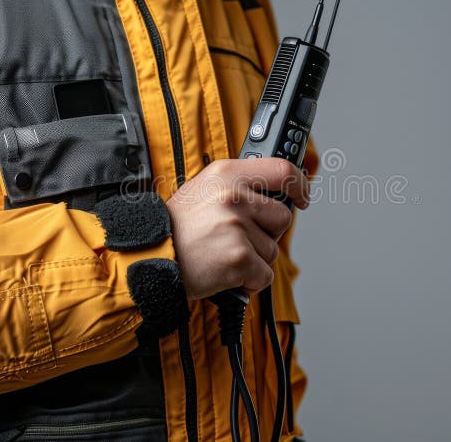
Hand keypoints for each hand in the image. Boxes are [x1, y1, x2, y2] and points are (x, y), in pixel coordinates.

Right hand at [166, 158, 308, 299]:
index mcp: (226, 173)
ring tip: (222, 255)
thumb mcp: (202, 189)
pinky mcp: (238, 256)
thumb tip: (274, 193)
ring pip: (272, 250)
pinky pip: (264, 274)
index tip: (303, 197)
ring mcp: (236, 226)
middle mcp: (233, 195)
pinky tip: (225, 273)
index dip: (299, 185)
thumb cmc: (176, 229)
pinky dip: (249, 281)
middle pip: (282, 217)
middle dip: (267, 234)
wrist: (147, 258)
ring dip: (253, 260)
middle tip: (238, 239)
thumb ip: (237, 186)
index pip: (281, 170)